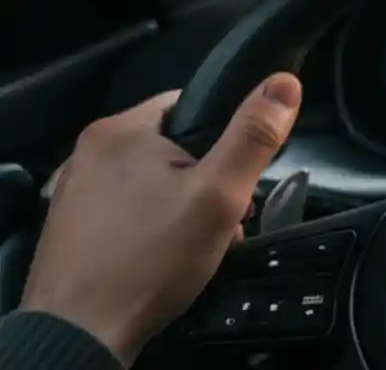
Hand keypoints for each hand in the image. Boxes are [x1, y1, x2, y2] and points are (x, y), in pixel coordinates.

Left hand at [20, 73, 302, 365]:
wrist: (81, 333)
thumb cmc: (152, 257)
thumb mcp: (218, 194)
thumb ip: (252, 136)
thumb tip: (285, 83)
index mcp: (119, 129)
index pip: (190, 105)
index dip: (226, 135)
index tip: (238, 176)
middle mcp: (88, 151)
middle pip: (172, 149)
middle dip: (207, 182)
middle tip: (224, 220)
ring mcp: (74, 191)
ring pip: (151, 184)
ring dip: (183, 208)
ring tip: (198, 245)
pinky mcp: (71, 227)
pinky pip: (127, 212)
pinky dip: (152, 227)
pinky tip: (163, 258)